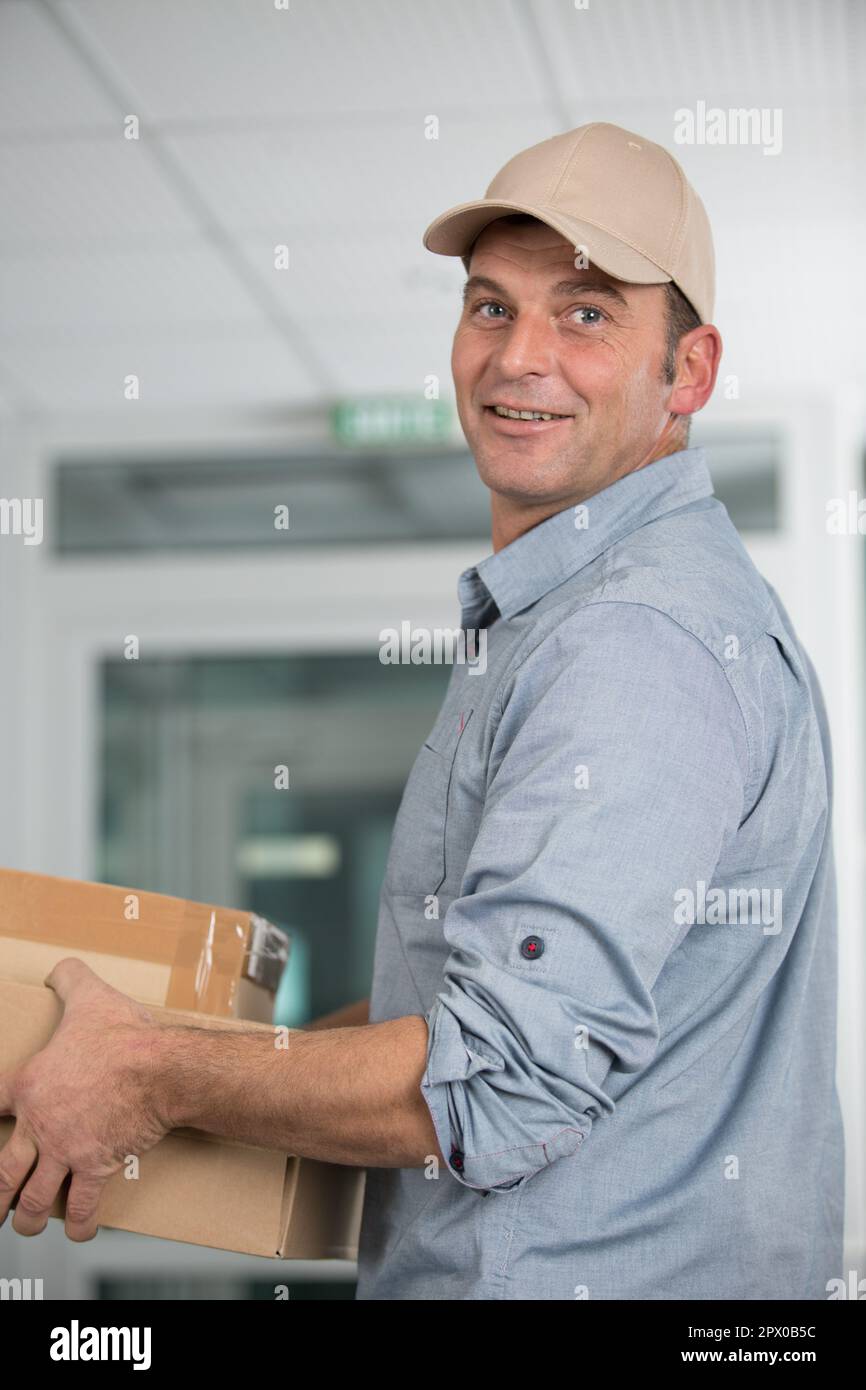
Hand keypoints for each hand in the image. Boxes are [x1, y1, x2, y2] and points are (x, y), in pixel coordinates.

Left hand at [0, 957, 170, 1241]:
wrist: (155, 1067)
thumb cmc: (122, 1034)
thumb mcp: (89, 997)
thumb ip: (70, 980)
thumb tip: (60, 969)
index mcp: (31, 1084)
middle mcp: (40, 1124)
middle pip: (2, 1170)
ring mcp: (65, 1150)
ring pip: (32, 1197)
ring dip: (25, 1216)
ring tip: (23, 1223)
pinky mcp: (94, 1167)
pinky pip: (80, 1206)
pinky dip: (78, 1224)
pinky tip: (77, 1232)